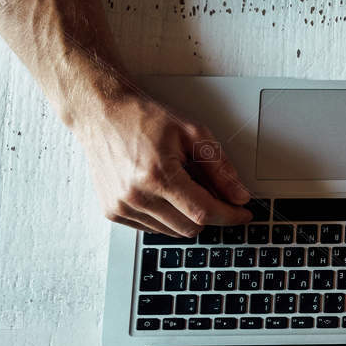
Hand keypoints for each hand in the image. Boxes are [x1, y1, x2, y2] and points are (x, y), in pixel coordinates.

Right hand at [70, 87, 253, 236]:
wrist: (101, 113)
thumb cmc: (144, 118)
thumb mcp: (192, 133)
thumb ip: (219, 168)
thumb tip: (239, 196)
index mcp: (157, 176)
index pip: (204, 212)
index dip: (230, 216)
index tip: (244, 214)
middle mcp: (136, 196)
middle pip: (190, 227)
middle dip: (210, 214)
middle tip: (215, 194)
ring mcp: (121, 207)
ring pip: (171, 231)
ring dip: (186, 216)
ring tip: (183, 185)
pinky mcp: (112, 212)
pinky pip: (151, 228)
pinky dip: (166, 217)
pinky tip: (165, 192)